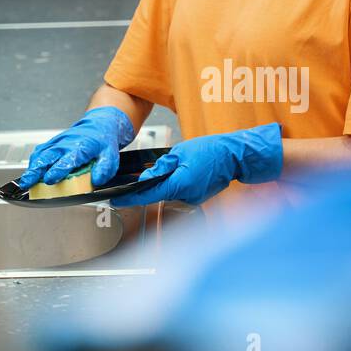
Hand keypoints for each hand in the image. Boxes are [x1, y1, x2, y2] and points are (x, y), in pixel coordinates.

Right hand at [15, 105, 135, 189]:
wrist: (100, 124)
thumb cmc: (104, 141)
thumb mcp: (111, 156)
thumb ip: (104, 169)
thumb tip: (97, 180)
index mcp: (81, 147)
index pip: (67, 160)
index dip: (57, 170)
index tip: (50, 179)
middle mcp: (66, 144)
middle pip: (47, 156)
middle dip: (36, 170)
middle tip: (27, 183)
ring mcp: (58, 142)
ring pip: (40, 154)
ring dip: (32, 167)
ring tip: (25, 181)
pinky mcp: (53, 143)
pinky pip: (40, 151)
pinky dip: (33, 161)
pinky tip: (31, 172)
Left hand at [111, 123, 282, 206]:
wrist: (235, 156)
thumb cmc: (211, 150)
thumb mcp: (180, 152)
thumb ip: (162, 166)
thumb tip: (145, 177)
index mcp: (180, 184)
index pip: (148, 195)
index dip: (129, 198)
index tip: (115, 200)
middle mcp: (186, 196)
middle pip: (158, 194)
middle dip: (150, 186)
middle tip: (145, 174)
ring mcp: (193, 199)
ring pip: (169, 193)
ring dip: (166, 183)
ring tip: (176, 167)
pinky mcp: (198, 198)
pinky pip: (180, 192)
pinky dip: (177, 184)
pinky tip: (184, 172)